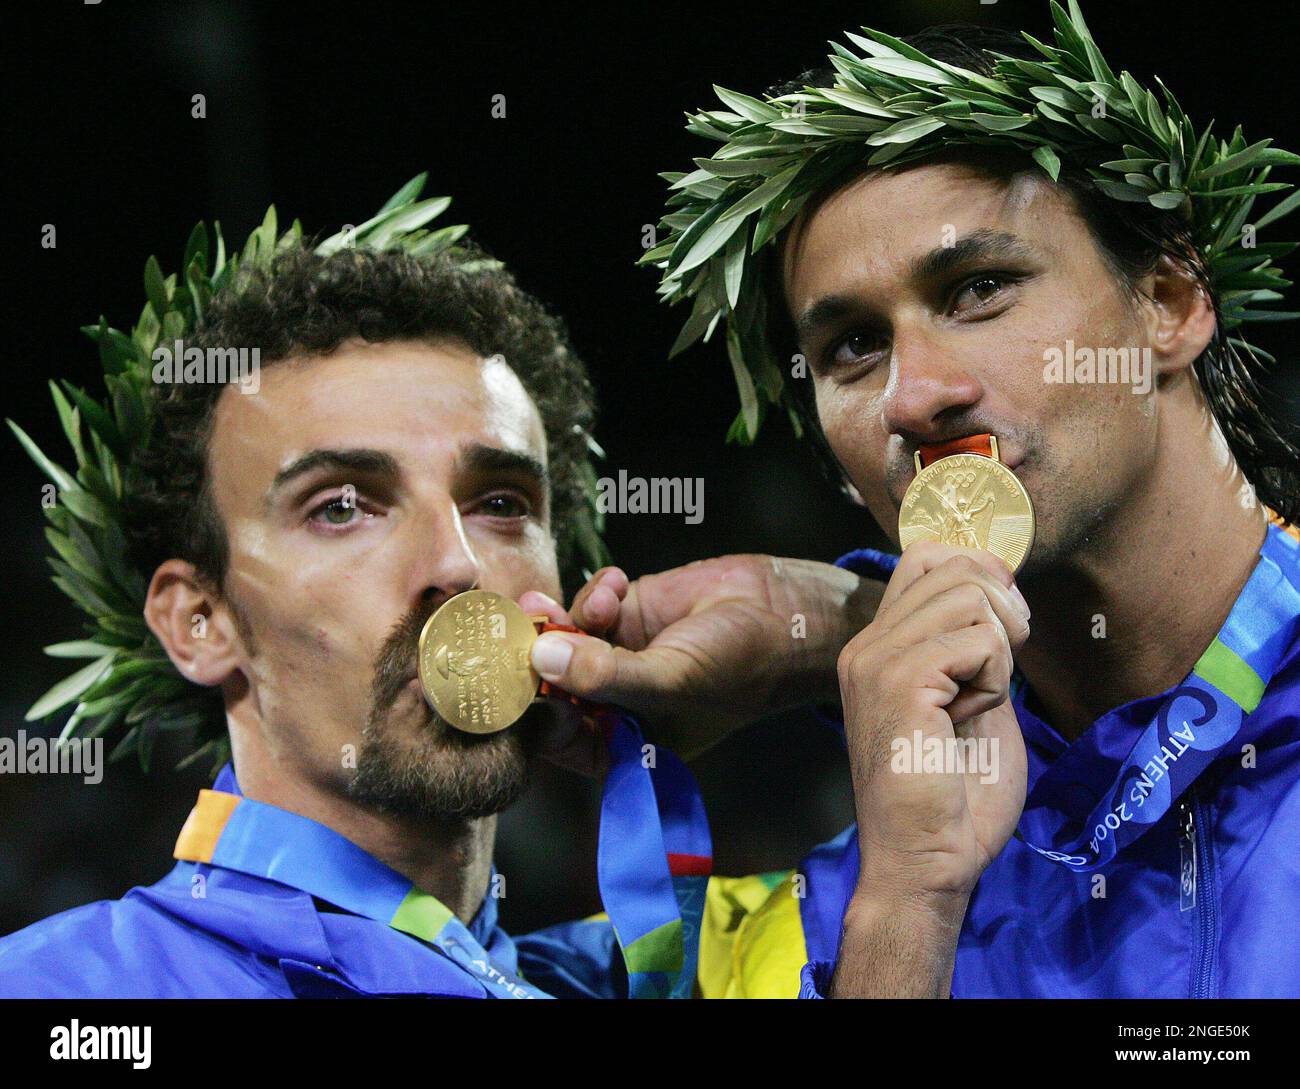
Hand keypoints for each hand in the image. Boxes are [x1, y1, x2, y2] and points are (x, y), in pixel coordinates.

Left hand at [519, 555, 882, 759]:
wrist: (784, 613)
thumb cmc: (739, 666)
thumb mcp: (670, 680)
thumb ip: (603, 674)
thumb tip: (542, 656)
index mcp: (624, 744)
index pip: (558, 735)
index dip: (532, 708)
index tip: (512, 676)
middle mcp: (615, 705)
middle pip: (551, 683)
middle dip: (536, 655)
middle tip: (521, 627)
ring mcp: (619, 657)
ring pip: (563, 639)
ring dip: (564, 618)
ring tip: (583, 604)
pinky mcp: (627, 616)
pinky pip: (588, 605)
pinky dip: (595, 593)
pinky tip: (618, 583)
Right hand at [831, 542, 1029, 996]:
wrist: (928, 862)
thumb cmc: (954, 795)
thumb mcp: (971, 698)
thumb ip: (974, 645)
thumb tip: (999, 591)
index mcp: (877, 647)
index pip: (926, 557)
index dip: (979, 574)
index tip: (1004, 628)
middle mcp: (867, 645)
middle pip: (954, 566)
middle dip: (1003, 609)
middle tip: (1001, 671)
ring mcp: (876, 661)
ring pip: (969, 594)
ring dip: (1000, 645)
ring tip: (983, 697)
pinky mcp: (899, 684)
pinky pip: (976, 639)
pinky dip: (995, 675)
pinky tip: (974, 713)